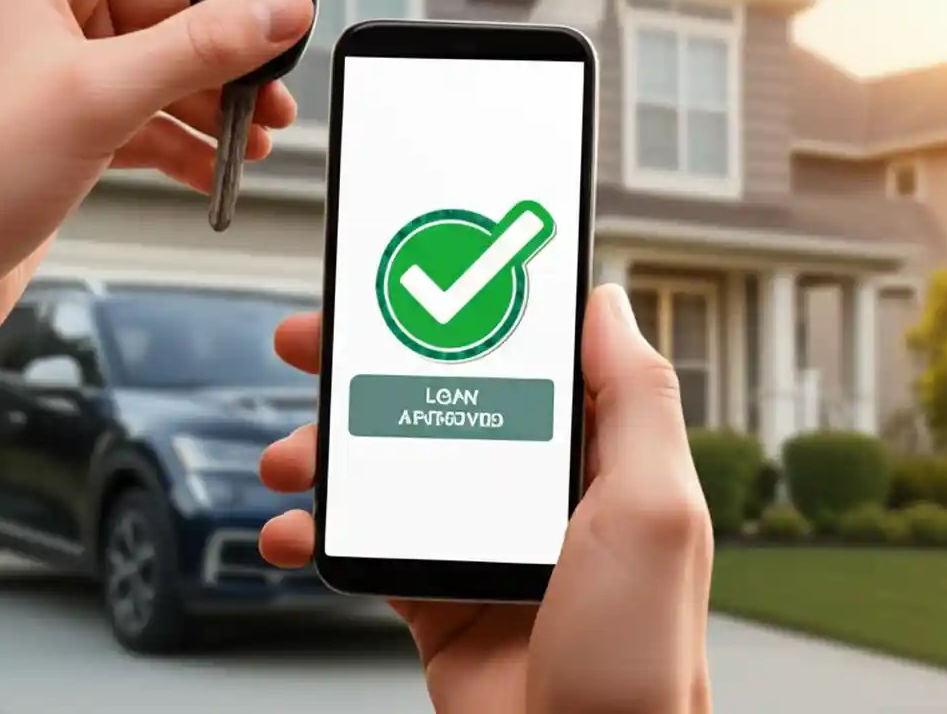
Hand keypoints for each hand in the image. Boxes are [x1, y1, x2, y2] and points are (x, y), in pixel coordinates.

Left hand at [0, 0, 313, 376]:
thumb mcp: (103, 98)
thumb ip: (202, 48)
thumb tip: (277, 11)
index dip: (225, 1)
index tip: (281, 26)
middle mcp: (38, 20)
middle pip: (163, 22)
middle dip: (224, 64)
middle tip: (271, 98)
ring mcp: (48, 78)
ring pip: (156, 76)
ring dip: (210, 112)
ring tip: (254, 140)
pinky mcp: (59, 132)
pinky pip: (138, 122)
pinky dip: (180, 147)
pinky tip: (214, 169)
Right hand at [259, 285, 714, 713]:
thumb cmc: (639, 661)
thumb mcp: (654, 512)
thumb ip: (637, 402)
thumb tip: (608, 305)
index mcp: (597, 460)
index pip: (525, 361)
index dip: (465, 317)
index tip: (413, 284)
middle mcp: (537, 493)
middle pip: (440, 404)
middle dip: (368, 373)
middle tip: (311, 345)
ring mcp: (483, 542)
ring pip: (391, 468)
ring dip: (330, 454)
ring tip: (292, 459)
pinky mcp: (438, 593)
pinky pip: (367, 543)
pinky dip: (320, 533)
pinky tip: (295, 531)